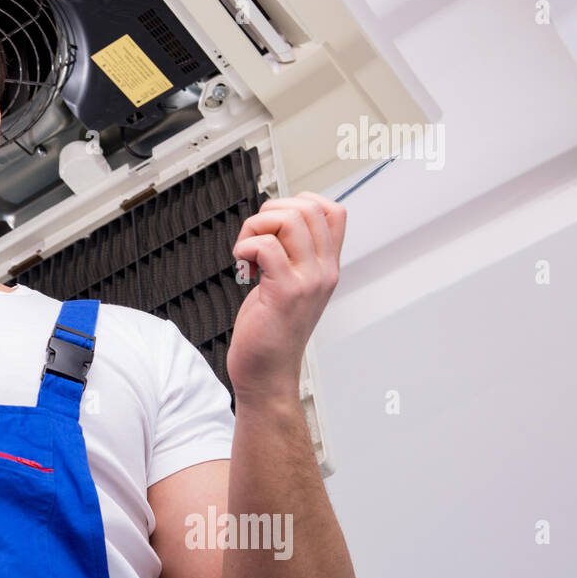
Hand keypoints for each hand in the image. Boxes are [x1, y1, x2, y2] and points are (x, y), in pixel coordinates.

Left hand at [226, 191, 345, 400]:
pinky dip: (245, 247)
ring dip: (254, 228)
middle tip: (254, 240)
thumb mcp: (290, 287)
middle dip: (270, 212)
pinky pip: (265, 246)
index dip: (299, 203)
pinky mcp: (284, 293)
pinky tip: (242, 267)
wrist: (267, 374)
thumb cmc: (270, 332)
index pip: (333, 211)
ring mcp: (307, 281)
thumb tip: (272, 222)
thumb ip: (291, 257)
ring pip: (288, 220)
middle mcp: (323, 271)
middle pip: (309, 207)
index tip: (275, 227)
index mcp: (326, 266)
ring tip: (246, 254)